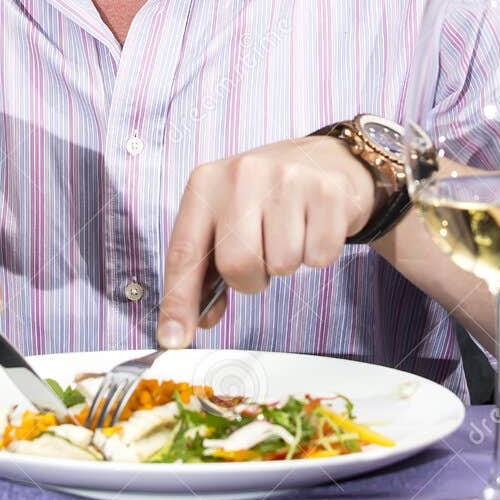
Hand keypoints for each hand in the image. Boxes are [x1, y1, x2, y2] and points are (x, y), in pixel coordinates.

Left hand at [156, 136, 377, 347]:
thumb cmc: (264, 198)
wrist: (322, 161)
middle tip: (262, 255)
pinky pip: (320, 257)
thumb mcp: (225, 217)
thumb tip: (200, 321)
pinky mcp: (326, 191)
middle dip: (252, 277)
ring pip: (282, 264)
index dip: (178, 301)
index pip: (185, 252)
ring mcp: (286, 179)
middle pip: (237, 265)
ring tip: (289, 233)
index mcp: (205, 184)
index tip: (173, 338)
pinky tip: (313, 226)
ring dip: (287, 263)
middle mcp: (240, 174)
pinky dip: (318, 254)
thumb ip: (207, 267)